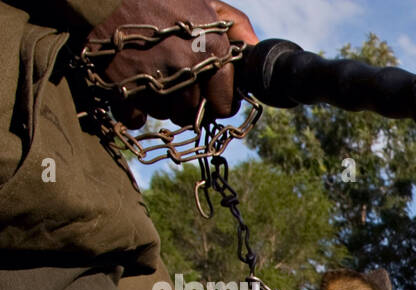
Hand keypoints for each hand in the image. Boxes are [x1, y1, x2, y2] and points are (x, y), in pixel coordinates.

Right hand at [90, 1, 258, 128]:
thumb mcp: (205, 3)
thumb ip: (236, 26)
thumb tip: (258, 49)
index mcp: (212, 47)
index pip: (224, 105)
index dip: (214, 102)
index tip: (205, 94)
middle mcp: (187, 65)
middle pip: (192, 113)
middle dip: (184, 102)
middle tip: (172, 80)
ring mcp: (155, 76)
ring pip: (165, 115)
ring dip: (159, 103)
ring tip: (150, 75)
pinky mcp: (122, 85)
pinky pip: (136, 118)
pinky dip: (132, 108)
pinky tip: (131, 85)